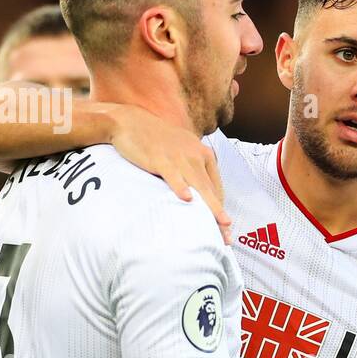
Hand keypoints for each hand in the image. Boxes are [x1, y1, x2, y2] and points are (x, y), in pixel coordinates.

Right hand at [107, 104, 231, 242]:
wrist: (129, 121)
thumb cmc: (155, 140)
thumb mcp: (181, 152)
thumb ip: (192, 170)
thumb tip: (198, 196)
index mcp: (203, 154)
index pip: (215, 187)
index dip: (220, 208)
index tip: (225, 228)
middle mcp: (196, 154)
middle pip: (210, 189)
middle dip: (219, 214)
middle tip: (227, 236)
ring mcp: (179, 156)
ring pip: (198, 185)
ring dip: (209, 206)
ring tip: (219, 223)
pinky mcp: (160, 158)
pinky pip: (173, 174)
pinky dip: (180, 186)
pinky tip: (186, 198)